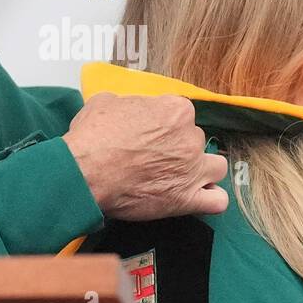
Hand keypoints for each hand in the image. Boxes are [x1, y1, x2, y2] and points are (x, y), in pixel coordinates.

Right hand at [63, 92, 228, 219]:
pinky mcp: (186, 199)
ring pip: (216, 167)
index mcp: (175, 111)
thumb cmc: (93, 138)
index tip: (152, 133)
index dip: (165, 124)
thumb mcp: (106, 102)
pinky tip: (196, 197)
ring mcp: (192, 169)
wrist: (85, 173)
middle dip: (179, 148)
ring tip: (182, 176)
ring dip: (203, 170)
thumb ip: (129, 103)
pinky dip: (211, 200)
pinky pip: (217, 201)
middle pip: (196, 140)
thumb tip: (128, 109)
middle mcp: (190, 138)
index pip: (182, 114)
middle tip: (156, 157)